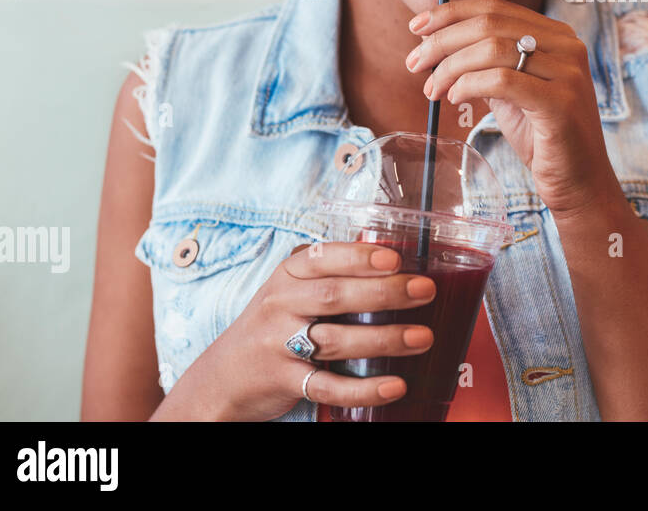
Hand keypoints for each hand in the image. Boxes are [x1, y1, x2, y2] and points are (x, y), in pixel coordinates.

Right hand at [156, 242, 436, 421]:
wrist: (222, 376)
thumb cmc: (272, 324)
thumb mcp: (290, 290)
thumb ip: (330, 275)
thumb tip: (394, 261)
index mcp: (287, 276)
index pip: (323, 259)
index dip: (360, 257)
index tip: (396, 258)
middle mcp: (281, 305)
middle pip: (335, 296)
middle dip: (385, 293)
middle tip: (425, 290)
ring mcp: (279, 344)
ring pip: (336, 340)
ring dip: (384, 339)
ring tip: (422, 337)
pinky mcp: (284, 380)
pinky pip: (328, 386)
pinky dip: (363, 388)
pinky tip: (394, 385)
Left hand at [407, 0, 619, 217]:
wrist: (578, 180)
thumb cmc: (541, 135)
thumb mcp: (510, 90)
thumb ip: (485, 63)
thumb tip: (435, 41)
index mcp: (556, 36)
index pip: (496, 7)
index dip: (451, 13)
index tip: (417, 26)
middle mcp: (567, 46)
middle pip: (490, 24)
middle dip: (442, 41)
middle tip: (414, 63)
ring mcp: (567, 73)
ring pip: (492, 49)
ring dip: (451, 67)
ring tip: (433, 90)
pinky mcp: (561, 102)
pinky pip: (502, 81)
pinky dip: (469, 85)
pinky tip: (455, 98)